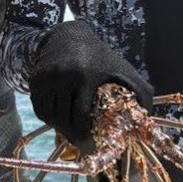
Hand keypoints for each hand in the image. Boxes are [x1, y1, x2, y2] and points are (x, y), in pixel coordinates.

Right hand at [28, 20, 153, 152]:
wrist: (70, 36)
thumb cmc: (101, 57)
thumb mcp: (123, 70)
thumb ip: (142, 93)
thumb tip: (147, 120)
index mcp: (84, 75)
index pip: (80, 115)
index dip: (84, 135)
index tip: (91, 146)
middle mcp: (61, 76)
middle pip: (63, 118)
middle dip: (72, 136)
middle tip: (82, 144)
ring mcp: (45, 77)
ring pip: (49, 115)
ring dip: (59, 128)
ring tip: (72, 133)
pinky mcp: (35, 79)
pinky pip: (39, 108)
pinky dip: (49, 118)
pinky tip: (60, 121)